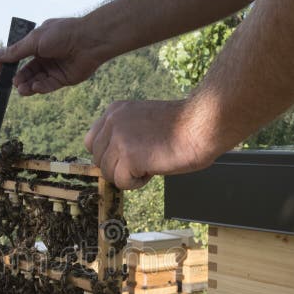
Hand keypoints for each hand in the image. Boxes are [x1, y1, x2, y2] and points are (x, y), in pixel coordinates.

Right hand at [0, 18, 105, 95]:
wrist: (88, 41)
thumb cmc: (62, 35)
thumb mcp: (34, 41)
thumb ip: (16, 51)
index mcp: (37, 43)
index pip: (16, 55)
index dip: (5, 65)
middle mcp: (44, 56)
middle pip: (25, 71)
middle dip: (17, 78)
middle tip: (12, 83)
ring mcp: (53, 68)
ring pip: (35, 80)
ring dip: (27, 85)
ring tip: (21, 88)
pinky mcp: (63, 78)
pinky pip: (48, 86)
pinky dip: (40, 87)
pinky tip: (36, 87)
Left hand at [84, 100, 215, 189]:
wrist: (201, 126)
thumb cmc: (180, 127)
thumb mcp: (141, 122)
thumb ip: (122, 134)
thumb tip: (108, 161)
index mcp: (114, 111)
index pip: (92, 142)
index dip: (109, 155)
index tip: (129, 156)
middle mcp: (112, 122)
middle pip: (99, 160)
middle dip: (118, 167)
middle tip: (144, 160)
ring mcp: (119, 139)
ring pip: (108, 173)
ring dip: (128, 176)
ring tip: (151, 163)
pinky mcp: (128, 156)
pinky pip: (121, 182)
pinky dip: (136, 183)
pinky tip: (153, 169)